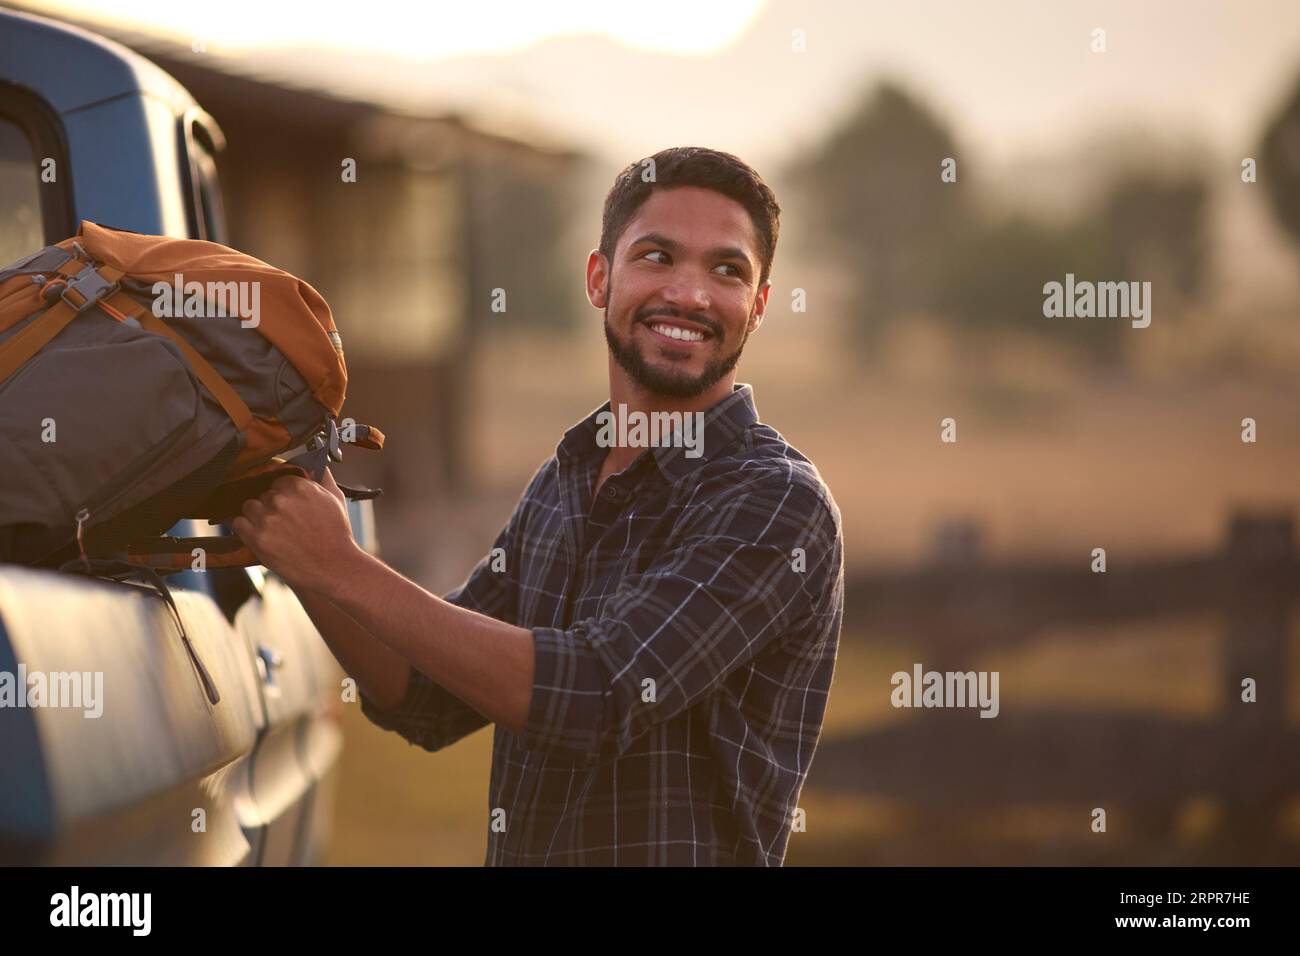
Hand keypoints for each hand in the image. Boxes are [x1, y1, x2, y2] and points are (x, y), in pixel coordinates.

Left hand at [232, 467, 357, 593]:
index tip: (288, 507)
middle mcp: (280, 499)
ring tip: (274, 531)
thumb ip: (323, 478)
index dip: (282, 495)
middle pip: (262, 495)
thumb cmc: (336, 534)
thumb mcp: (336, 499)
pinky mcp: (256, 537)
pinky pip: (238, 524)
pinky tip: (262, 537)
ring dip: (257, 517)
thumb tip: (317, 464)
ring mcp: (267, 518)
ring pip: (248, 507)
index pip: (277, 481)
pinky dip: (246, 530)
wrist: (334, 567)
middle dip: (271, 507)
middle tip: (285, 523)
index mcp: (299, 486)